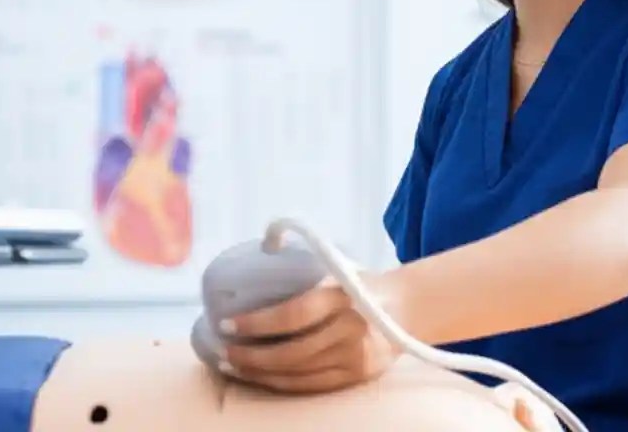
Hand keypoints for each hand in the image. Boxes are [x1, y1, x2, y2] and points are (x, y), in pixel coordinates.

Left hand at [220, 275, 401, 393]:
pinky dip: (281, 383)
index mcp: (343, 295)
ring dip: (260, 373)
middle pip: (292, 352)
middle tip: (223, 352)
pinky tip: (260, 377)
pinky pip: (312, 386)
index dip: (257, 324)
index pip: (293, 314)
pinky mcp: (357, 376)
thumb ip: (303, 258)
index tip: (226, 324)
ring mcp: (356, 357)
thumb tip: (265, 241)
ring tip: (233, 366)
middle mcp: (351, 328)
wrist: (404, 307)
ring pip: (299, 374)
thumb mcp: (336, 264)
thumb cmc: (357, 283)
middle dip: (252, 356)